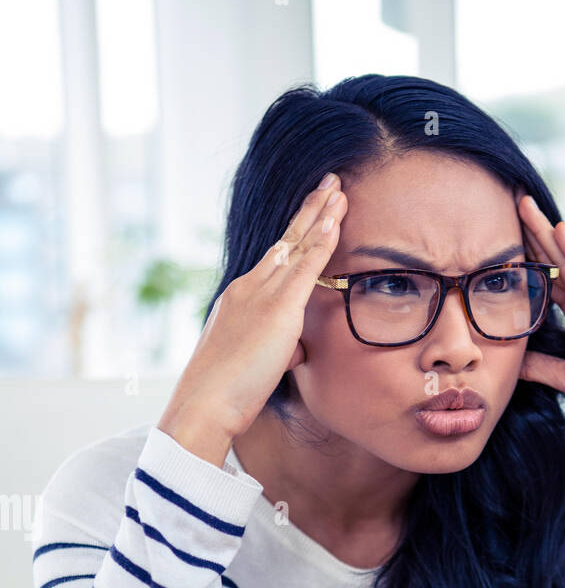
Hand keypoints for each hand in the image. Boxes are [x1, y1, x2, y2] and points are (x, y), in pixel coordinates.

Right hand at [159, 174, 347, 447]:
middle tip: (329, 183)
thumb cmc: (224, 395)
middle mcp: (248, 288)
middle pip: (286, 241)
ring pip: (297, 246)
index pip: (274, 259)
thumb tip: (297, 349)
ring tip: (338, 188)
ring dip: (320, 214)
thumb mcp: (256, 365)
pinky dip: (322, 241)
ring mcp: (261, 295)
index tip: (311, 212)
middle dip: (309, 210)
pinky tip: (335, 219)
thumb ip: (280, 349)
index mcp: (240, 298)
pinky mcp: (277, 310)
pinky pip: (305, 267)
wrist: (204, 404)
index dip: (295, 234)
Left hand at [516, 194, 564, 458]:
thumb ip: (542, 367)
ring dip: (551, 236)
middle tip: (515, 204)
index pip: (551, 282)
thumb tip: (513, 362)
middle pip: (558, 264)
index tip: (505, 240)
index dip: (530, 261)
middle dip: (536, 236)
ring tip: (530, 209)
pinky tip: (563, 235)